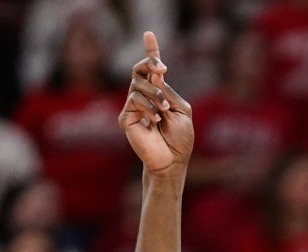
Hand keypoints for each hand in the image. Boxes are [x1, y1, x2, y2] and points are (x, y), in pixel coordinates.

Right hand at [120, 33, 194, 174]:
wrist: (172, 160)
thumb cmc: (180, 138)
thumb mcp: (181, 109)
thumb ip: (167, 91)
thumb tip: (157, 72)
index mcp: (159, 92)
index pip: (152, 68)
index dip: (151, 51)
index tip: (149, 34)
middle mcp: (144, 96)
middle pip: (139, 69)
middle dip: (150, 63)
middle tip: (163, 68)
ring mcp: (133, 107)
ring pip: (137, 84)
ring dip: (155, 94)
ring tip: (164, 110)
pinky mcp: (126, 118)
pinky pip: (134, 101)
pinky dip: (148, 108)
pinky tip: (156, 120)